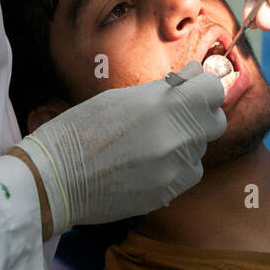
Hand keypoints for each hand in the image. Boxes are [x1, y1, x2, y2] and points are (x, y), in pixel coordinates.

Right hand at [13, 61, 225, 236]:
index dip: (202, 88)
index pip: (213, 90)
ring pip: (199, 152)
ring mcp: (174, 171)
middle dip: (200, 115)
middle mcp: (177, 139)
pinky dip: (173, 168)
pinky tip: (146, 164)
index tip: (191, 89)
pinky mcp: (166, 194)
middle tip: (175, 114)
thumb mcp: (120, 97)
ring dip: (185, 144)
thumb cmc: (80, 130)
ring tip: (150, 142)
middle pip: (215, 122)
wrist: (54, 179)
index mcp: (165, 106)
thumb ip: (164, 88)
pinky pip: (185, 176)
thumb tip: (193, 74)